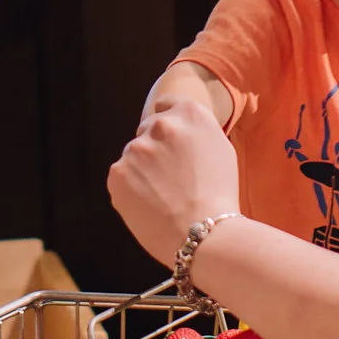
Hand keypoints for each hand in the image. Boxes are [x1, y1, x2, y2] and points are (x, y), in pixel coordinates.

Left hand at [108, 89, 241, 265]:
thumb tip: (178, 129)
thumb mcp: (220, 149)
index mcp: (191, 113)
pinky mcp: (118, 172)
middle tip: (171, 177)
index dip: (168, 123)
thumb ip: (195, 131)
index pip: (166, 104)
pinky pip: (121, 176)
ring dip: (142, 170)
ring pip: (134, 155)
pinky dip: (131, 189)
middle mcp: (162, 124)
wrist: (205, 234)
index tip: (170, 141)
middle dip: (155, 148)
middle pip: (148, 129)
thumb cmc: (219, 197)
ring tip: (163, 197)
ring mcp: (137, 148)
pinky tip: (149, 204)